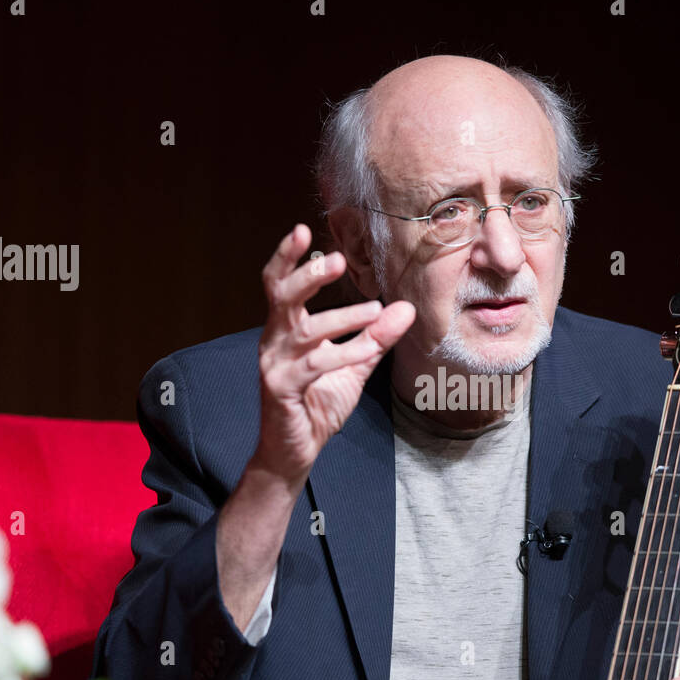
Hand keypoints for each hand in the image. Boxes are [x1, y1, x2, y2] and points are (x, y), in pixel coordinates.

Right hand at [255, 224, 414, 480]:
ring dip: (341, 318)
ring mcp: (274, 365)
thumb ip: (376, 337)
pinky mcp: (281, 389)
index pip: (279, 284)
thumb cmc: (318, 403)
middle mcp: (274, 341)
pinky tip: (365, 350)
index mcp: (285, 329)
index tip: (302, 229)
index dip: (288, 257)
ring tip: (374, 311)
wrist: (295, 450)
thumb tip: (405, 307)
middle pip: (281, 296)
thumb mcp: (354, 365)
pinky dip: (341, 355)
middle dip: (306, 274)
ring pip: (304, 330)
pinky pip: (313, 366)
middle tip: (336, 259)